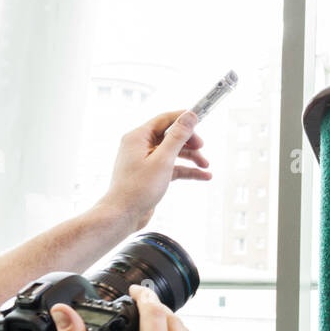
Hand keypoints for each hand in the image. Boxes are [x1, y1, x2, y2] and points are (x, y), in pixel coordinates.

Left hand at [96, 110, 210, 231]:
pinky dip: (186, 170)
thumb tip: (189, 116)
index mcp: (138, 137)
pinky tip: (202, 176)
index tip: (201, 119)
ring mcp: (145, 160)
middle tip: (202, 147)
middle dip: (189, 142)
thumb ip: (178, 137)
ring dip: (191, 157)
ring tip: (206, 166)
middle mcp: (140, 146)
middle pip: (171, 136)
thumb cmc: (138, 188)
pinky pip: (172, 166)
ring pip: (174, 152)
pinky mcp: (151, 173)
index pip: (165, 119)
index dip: (184, 119)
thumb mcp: (163, 159)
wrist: (123, 214)